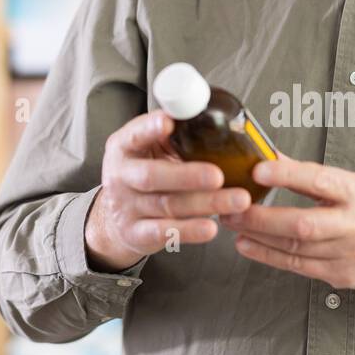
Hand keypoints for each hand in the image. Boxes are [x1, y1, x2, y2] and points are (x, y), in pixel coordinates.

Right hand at [84, 109, 252, 271]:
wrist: (117, 218)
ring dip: (205, 203)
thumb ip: (175, 136)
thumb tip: (219, 121)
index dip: (149, 128)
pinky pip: (164, 233)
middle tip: (218, 175)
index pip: (134, 135)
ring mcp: (126, 207)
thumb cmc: (145, 172)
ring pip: (167, 205)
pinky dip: (189, 231)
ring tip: (237, 200)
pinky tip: (211, 228)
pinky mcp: (136, 234)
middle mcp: (121, 176)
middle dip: (188, 176)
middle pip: (153, 176)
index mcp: (124, 147)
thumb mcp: (150, 149)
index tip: (168, 122)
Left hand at [219, 156, 354, 294]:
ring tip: (232, 222)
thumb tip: (271, 157)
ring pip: (295, 248)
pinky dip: (268, 255)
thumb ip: (312, 176)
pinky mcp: (340, 275)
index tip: (258, 169)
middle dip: (261, 217)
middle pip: (303, 224)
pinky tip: (247, 244)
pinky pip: (297, 266)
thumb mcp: (353, 183)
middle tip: (232, 206)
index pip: (321, 181)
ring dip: (258, 236)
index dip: (288, 175)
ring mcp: (349, 254)